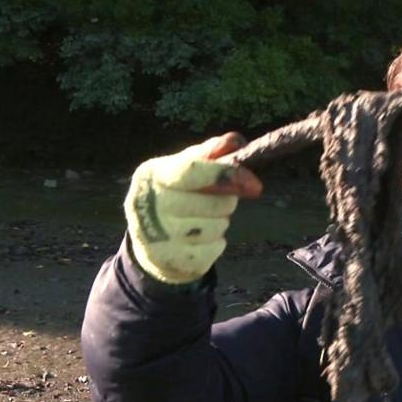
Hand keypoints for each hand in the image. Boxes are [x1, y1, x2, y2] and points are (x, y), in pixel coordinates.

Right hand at [124, 132, 262, 283]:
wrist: (149, 240)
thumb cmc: (174, 194)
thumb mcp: (184, 168)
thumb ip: (210, 153)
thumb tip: (236, 141)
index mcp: (152, 174)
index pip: (193, 170)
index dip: (227, 174)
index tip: (254, 183)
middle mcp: (148, 204)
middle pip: (212, 204)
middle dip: (227, 202)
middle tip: (221, 201)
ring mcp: (156, 236)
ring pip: (216, 228)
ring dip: (220, 223)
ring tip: (205, 220)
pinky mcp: (169, 260)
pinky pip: (213, 250)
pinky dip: (215, 244)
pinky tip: (201, 240)